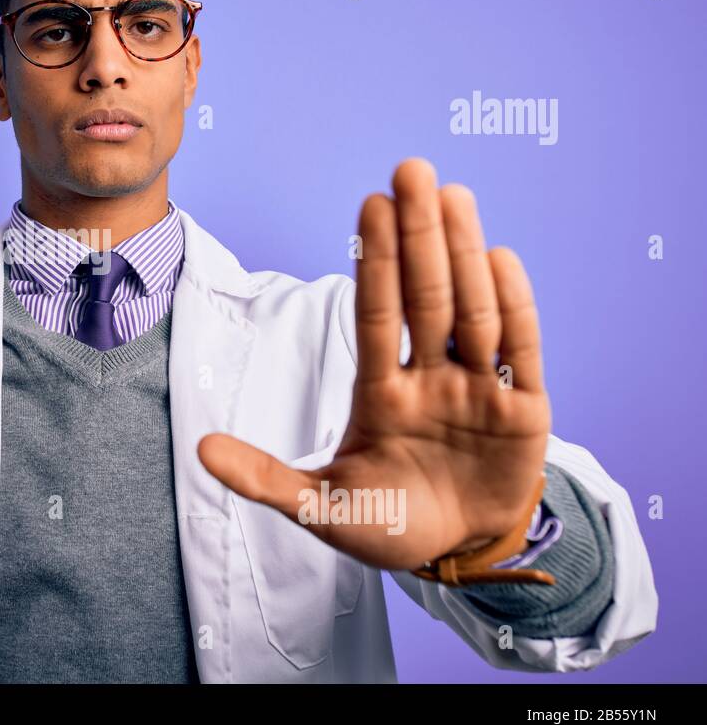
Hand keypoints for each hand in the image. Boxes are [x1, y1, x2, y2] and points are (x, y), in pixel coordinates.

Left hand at [197, 158, 550, 571]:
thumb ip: (265, 479)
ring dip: (463, 254)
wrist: (457, 554)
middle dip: (418, 236)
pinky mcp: (524, 412)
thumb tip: (199, 450)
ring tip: (454, 196)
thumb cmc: (386, 523)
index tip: (370, 203)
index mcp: (379, 393)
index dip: (374, 261)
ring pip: (470, 310)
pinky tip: (500, 258)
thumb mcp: (320, 507)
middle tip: (412, 171)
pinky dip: (515, 309)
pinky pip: (520, 353)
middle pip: (423, 296)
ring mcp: (477, 390)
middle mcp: (429, 378)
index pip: (375, 315)